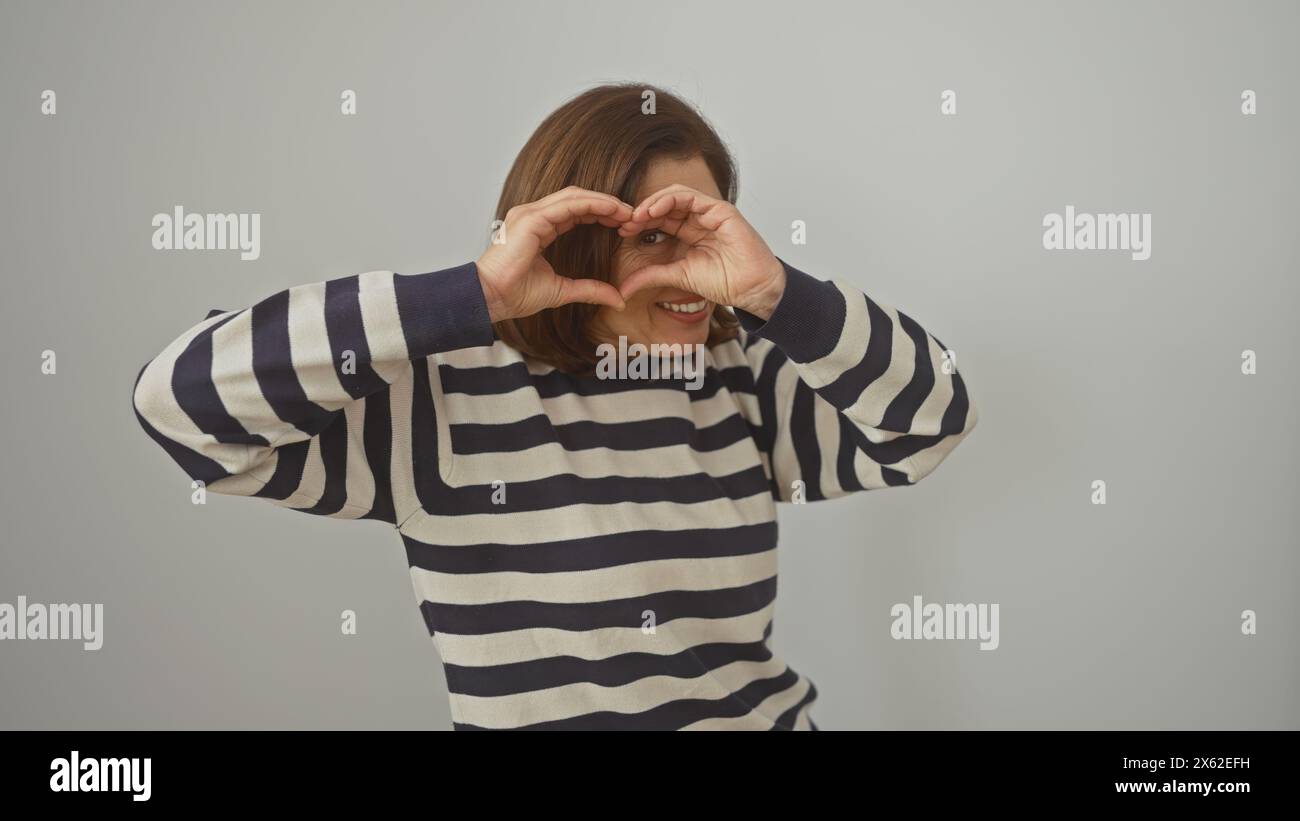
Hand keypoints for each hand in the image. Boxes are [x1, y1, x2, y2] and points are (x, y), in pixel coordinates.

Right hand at [476, 186, 631, 321]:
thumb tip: (617, 299)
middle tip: (632, 215)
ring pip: (575, 197)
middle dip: (606, 204)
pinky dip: (593, 204)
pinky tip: (612, 211)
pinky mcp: (531, 219)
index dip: (600, 214)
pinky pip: (569, 205)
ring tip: (627, 211)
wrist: (491, 299)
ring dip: (603, 202)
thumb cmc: (515, 294)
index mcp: (538, 228)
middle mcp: (533, 216)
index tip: (623, 224)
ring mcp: (530, 214)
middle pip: (577, 199)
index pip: (574, 211)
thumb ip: (589, 290)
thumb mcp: (561, 291)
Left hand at [615, 185, 785, 319]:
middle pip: (664, 205)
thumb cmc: (724, 282)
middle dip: (642, 211)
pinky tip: (653, 211)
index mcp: (689, 232)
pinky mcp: (719, 209)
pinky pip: (689, 196)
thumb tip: (622, 289)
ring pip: (674, 195)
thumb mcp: (677, 277)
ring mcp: (709, 212)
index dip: (639, 223)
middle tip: (624, 223)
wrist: (751, 289)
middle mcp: (698, 219)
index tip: (621, 232)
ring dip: (652, 203)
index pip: (659, 219)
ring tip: (636, 216)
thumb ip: (650, 277)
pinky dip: (668, 200)